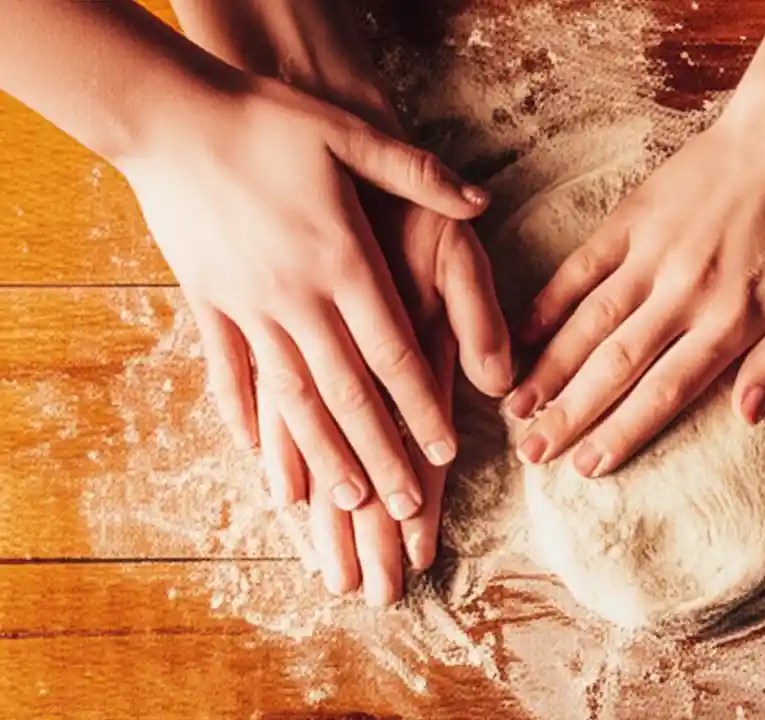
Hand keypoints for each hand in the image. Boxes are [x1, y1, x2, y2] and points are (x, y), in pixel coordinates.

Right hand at [122, 77, 510, 527]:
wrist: (172, 111)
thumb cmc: (272, 120)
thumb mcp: (356, 137)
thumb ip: (422, 178)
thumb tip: (481, 205)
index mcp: (344, 263)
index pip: (395, 355)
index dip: (421, 410)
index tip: (442, 459)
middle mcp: (297, 297)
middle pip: (348, 395)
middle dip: (378, 458)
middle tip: (402, 514)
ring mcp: (248, 305)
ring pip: (291, 398)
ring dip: (318, 455)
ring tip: (341, 505)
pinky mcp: (208, 302)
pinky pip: (229, 372)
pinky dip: (242, 415)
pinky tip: (255, 455)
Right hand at [504, 119, 764, 476]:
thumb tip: (748, 415)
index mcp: (731, 321)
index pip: (666, 391)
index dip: (622, 431)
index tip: (587, 466)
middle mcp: (683, 294)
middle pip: (616, 366)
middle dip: (570, 414)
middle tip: (532, 452)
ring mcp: (651, 255)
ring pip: (590, 322)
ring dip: (549, 367)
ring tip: (516, 406)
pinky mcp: (630, 219)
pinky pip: (581, 266)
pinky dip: (549, 301)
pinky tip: (521, 335)